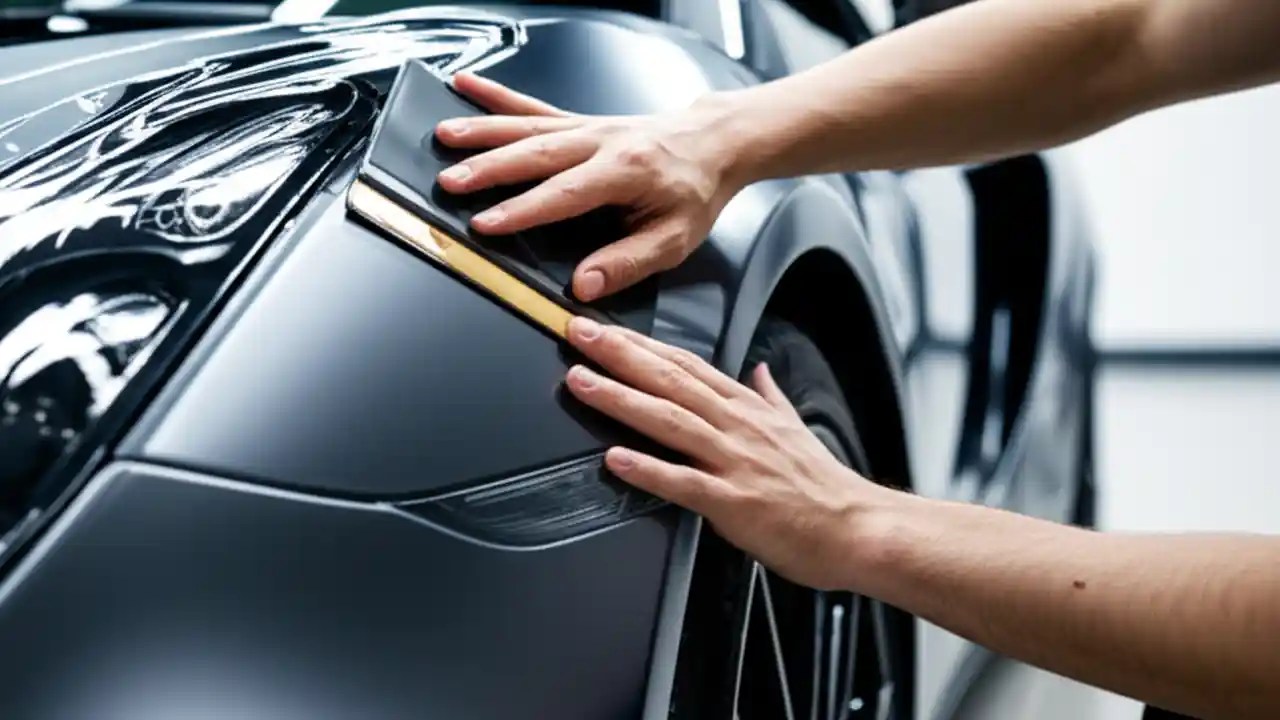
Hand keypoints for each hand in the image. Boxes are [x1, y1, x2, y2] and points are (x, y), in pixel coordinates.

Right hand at [435, 73, 744, 301]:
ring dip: (483, 131)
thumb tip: (583, 285)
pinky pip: (533, 105)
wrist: (712, 142)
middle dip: (489, 168)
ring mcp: (586, 126)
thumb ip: (628, 263)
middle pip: (536, 152)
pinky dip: (497, 95)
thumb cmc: (694, 192)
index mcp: (625, 172)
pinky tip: (465, 85)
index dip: (523, 210)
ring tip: (444, 135)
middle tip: (450, 182)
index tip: (485, 224)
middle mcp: (601, 141)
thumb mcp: (675, 239)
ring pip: (527, 125)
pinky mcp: (578, 120)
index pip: (565, 194)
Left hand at [561, 316, 898, 590]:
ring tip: (581, 382)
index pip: (686, 364)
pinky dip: (648, 469)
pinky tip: (616, 459)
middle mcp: (736, 426)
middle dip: (620, 354)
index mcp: (747, 408)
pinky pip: (683, 482)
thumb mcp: (795, 426)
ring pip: (670, 421)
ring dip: (621, 399)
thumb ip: (770, 396)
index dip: (642, 344)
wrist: (856, 528)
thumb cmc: (823, 485)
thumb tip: (759, 371)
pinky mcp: (733, 502)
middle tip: (579, 334)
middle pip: (670, 380)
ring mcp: (733, 461)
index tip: (606, 328)